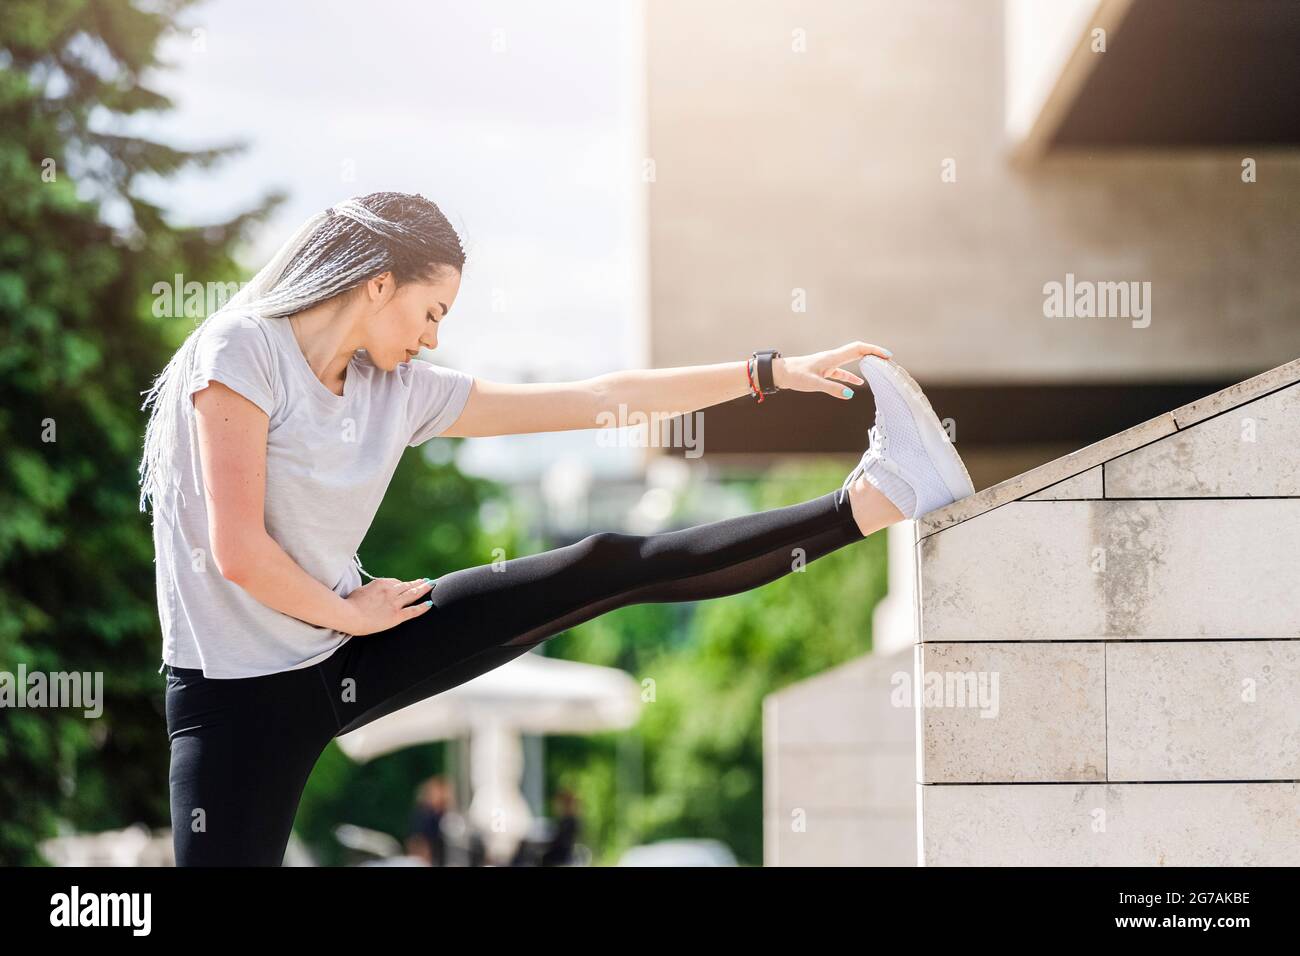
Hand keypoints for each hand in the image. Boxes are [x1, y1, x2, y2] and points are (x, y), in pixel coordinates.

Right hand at [343, 576, 434, 634]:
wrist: (349, 615)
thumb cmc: (349, 603)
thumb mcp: (360, 590)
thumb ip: (370, 590)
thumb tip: (372, 591)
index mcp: (381, 583)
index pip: (395, 582)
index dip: (402, 584)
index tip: (406, 584)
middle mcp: (390, 591)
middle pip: (407, 586)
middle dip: (417, 583)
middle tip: (426, 581)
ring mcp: (394, 603)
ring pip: (413, 594)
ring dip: (423, 589)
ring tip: (432, 585)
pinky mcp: (396, 616)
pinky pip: (413, 610)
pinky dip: (422, 607)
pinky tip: (430, 604)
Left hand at [773, 341, 892, 399]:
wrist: (781, 373)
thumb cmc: (795, 375)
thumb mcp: (814, 383)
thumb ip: (832, 389)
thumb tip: (850, 394)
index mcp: (833, 357)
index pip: (858, 349)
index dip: (874, 350)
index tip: (887, 355)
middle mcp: (833, 358)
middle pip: (858, 352)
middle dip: (874, 354)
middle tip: (888, 360)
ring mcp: (829, 364)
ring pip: (851, 362)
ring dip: (864, 364)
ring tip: (878, 369)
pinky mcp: (824, 371)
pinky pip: (842, 372)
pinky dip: (851, 376)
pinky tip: (857, 384)